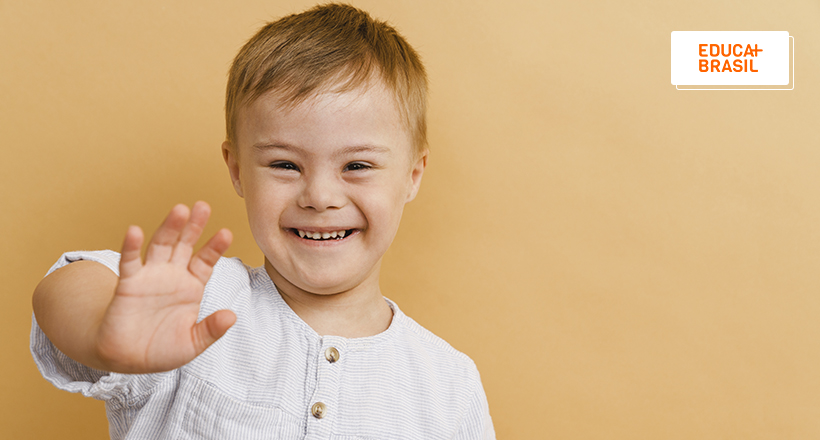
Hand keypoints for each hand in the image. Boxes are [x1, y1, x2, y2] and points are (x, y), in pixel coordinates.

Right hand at [94, 201, 234, 372]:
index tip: (226, 232)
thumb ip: (211, 330)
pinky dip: (131, 246)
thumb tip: (231, 316)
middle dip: (194, 225)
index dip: (215, 247)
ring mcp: (150, 276)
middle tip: (203, 206)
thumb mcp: (193, 343)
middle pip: (185, 244)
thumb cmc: (162, 350)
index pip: (206, 260)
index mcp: (192, 286)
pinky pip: (129, 262)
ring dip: (169, 228)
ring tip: (179, 210)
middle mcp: (172, 275)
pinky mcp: (128, 284)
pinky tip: (135, 231)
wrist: (127, 360)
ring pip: (161, 246)